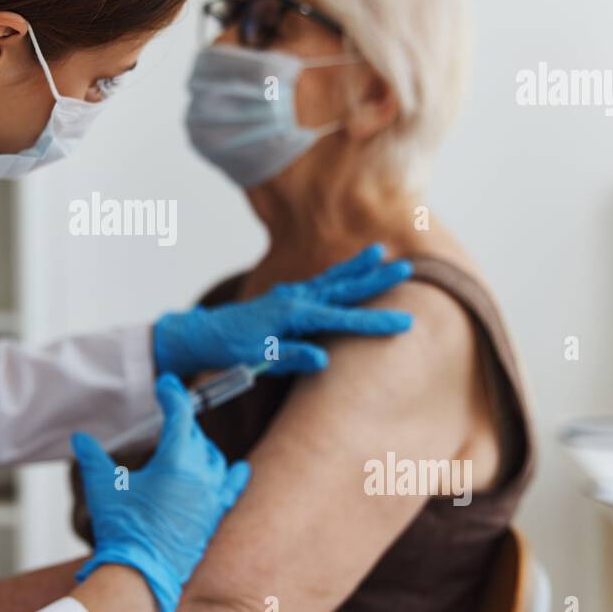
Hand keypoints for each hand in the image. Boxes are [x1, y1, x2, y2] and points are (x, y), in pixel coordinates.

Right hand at [71, 374, 250, 611]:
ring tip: (182, 445)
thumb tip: (80, 438)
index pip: (180, 415)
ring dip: (199, 446)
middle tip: (165, 418)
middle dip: (180, 423)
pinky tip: (241, 469)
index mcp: (176, 461)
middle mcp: (200, 475)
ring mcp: (210, 496)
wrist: (140, 574)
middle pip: (196, 435)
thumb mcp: (102, 487)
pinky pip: (230, 487)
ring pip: (213, 458)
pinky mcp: (214, 515)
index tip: (165, 384)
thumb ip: (93, 457)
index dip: (172, 395)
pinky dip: (234, 475)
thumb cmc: (122, 529)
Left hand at [152, 242, 412, 376]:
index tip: (405, 322)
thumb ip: (292, 356)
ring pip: (331, 279)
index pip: (343, 319)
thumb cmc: (231, 350)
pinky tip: (348, 270)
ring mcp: (291, 296)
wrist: (205, 335)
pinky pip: (319, 284)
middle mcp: (295, 299)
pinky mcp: (286, 298)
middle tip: (407, 267)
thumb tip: (324, 359)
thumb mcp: (259, 359)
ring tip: (379, 251)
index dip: (375, 321)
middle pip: (343, 288)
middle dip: (375, 279)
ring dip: (356, 267)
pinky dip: (337, 275)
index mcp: (294, 315)